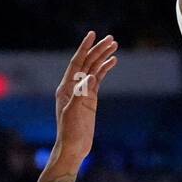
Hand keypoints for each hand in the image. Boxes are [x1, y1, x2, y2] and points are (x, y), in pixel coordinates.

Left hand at [53, 32, 118, 164]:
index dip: (84, 48)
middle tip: (111, 39)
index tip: (92, 35)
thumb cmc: (71, 131)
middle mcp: (73, 86)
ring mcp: (82, 91)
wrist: (74, 147)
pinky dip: (105, 69)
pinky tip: (113, 61)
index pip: (77, 63)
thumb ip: (82, 93)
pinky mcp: (90, 98)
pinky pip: (98, 79)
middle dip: (98, 50)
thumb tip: (91, 76)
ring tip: (114, 45)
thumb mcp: (75, 112)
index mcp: (66, 87)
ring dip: (103, 57)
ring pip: (94, 69)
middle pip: (87, 63)